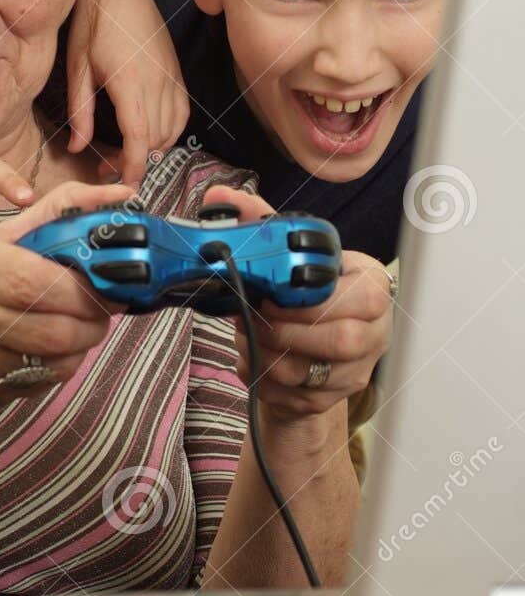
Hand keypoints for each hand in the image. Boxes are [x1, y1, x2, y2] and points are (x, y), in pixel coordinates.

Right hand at [0, 180, 137, 413]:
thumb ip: (46, 218)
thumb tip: (113, 198)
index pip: (38, 280)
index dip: (82, 286)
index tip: (105, 280)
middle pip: (57, 327)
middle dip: (93, 319)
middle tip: (102, 306)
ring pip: (57, 359)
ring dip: (83, 344)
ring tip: (81, 326)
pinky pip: (42, 381)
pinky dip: (60, 365)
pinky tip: (51, 349)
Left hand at [66, 0, 188, 187]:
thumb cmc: (92, 23)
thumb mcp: (77, 67)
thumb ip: (79, 111)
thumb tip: (78, 148)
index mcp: (130, 81)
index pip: (139, 137)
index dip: (134, 166)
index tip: (123, 183)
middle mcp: (157, 81)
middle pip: (156, 139)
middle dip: (136, 161)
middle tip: (106, 165)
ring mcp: (171, 76)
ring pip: (171, 129)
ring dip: (152, 147)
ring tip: (124, 151)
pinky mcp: (176, 72)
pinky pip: (181, 112)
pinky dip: (168, 130)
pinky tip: (148, 133)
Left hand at [201, 185, 392, 424]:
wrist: (304, 345)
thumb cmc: (301, 294)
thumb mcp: (288, 253)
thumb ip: (259, 222)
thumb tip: (219, 197)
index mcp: (372, 285)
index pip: (363, 296)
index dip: (312, 300)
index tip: (272, 296)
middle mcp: (375, 330)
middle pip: (343, 340)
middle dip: (286, 331)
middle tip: (256, 318)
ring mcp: (356, 369)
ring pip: (314, 372)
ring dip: (268, 355)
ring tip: (249, 335)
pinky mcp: (332, 398)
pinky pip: (294, 395)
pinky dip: (262, 377)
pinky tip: (252, 357)